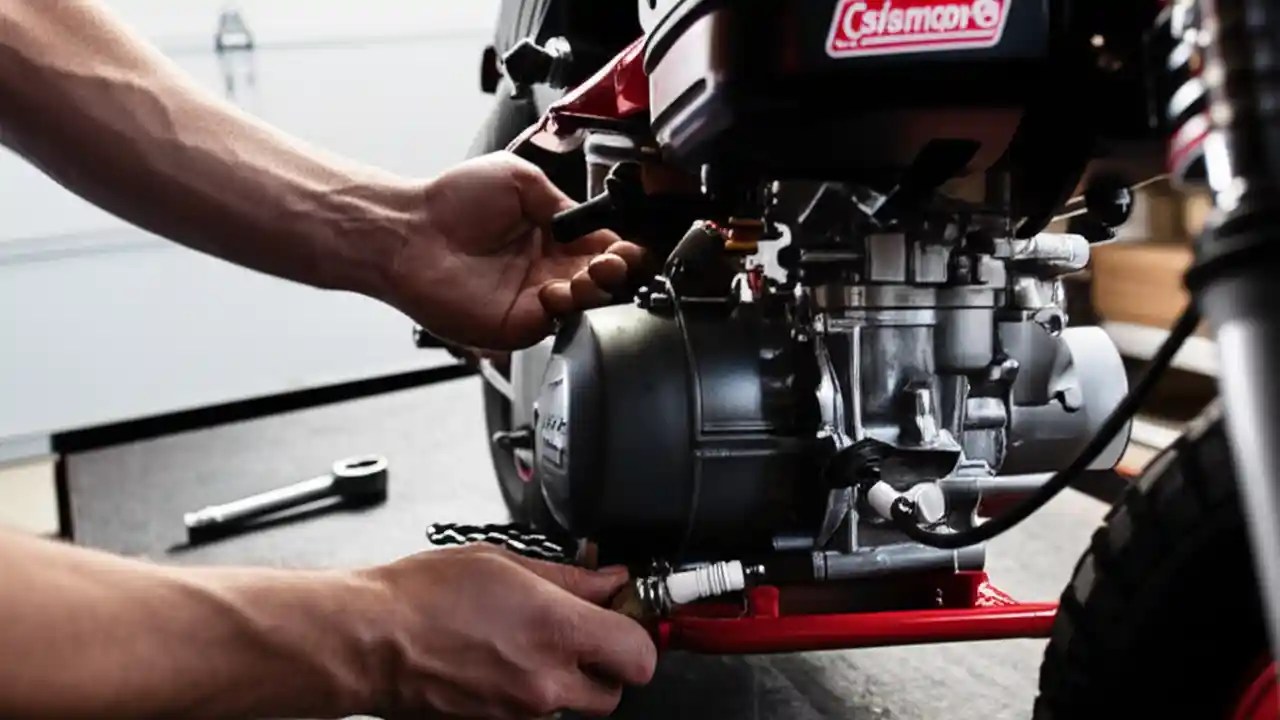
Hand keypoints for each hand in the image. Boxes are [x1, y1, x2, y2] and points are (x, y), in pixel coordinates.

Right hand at [355, 544, 656, 718]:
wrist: (369, 640)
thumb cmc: (423, 597)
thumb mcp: (504, 564)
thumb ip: (569, 577)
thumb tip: (607, 580)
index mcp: (557, 630)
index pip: (640, 654)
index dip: (636, 636)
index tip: (622, 618)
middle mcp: (546, 681)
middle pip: (614, 692)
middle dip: (604, 666)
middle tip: (579, 635)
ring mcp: (521, 712)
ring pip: (572, 706)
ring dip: (565, 681)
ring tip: (528, 645)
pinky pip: (533, 714)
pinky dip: (528, 694)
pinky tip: (501, 662)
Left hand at [383, 152, 642, 350]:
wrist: (410, 232)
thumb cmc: (450, 202)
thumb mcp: (519, 179)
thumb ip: (562, 200)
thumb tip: (592, 221)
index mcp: (553, 236)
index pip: (602, 248)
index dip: (622, 250)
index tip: (628, 247)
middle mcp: (548, 270)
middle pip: (602, 281)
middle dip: (617, 272)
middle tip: (615, 262)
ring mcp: (533, 299)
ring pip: (585, 305)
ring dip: (597, 290)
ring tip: (593, 273)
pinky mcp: (516, 324)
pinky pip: (554, 323)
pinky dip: (564, 308)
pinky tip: (555, 288)